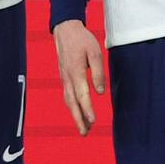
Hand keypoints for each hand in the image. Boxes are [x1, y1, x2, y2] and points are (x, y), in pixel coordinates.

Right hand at [53, 19, 104, 134]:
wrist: (65, 30)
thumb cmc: (82, 40)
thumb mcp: (95, 52)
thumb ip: (98, 72)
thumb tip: (100, 92)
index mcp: (76, 72)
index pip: (82, 95)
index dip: (87, 109)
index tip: (93, 121)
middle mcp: (67, 78)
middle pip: (72, 103)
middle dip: (78, 119)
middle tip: (85, 133)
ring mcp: (64, 78)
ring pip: (68, 101)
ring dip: (75, 116)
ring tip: (83, 129)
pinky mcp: (64, 77)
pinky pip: (67, 95)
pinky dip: (72, 107)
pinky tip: (77, 112)